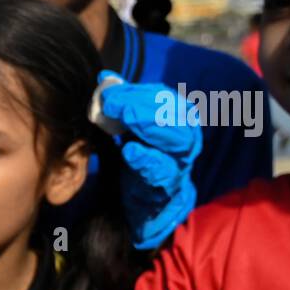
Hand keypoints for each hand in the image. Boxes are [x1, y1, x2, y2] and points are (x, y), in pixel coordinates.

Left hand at [91, 70, 201, 249]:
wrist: (145, 209)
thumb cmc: (139, 163)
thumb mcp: (129, 133)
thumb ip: (122, 107)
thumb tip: (104, 79)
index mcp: (178, 124)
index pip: (164, 100)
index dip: (138, 92)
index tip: (109, 90)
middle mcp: (185, 143)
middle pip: (176, 117)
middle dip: (144, 106)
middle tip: (114, 103)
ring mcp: (180, 166)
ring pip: (178, 142)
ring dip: (151, 126)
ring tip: (126, 117)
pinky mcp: (170, 191)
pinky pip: (165, 175)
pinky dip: (149, 162)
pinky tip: (131, 152)